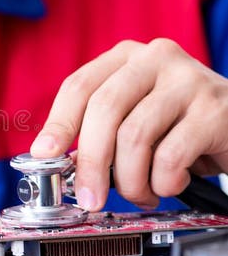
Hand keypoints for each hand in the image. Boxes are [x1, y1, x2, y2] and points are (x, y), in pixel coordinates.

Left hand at [30, 39, 227, 210]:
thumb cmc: (184, 127)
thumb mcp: (138, 122)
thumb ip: (102, 134)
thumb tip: (63, 163)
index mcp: (127, 58)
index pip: (79, 86)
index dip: (58, 123)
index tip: (44, 155)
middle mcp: (155, 58)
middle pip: (103, 109)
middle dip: (91, 162)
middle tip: (90, 198)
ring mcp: (187, 79)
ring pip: (135, 136)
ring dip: (131, 180)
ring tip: (143, 193)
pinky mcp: (214, 109)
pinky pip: (170, 156)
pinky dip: (164, 182)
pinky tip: (172, 183)